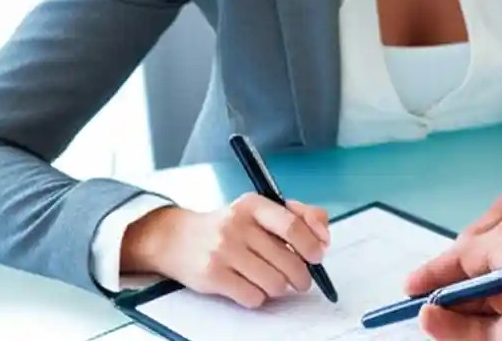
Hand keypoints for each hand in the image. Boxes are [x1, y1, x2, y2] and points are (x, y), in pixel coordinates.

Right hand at [121, 194, 330, 308]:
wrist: (176, 238)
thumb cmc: (228, 226)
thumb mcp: (259, 210)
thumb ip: (298, 215)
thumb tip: (324, 236)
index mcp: (253, 205)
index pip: (293, 225)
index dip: (312, 244)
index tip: (318, 256)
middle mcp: (237, 225)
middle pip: (288, 261)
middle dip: (301, 276)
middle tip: (301, 280)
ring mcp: (223, 251)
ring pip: (274, 282)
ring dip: (279, 288)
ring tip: (273, 282)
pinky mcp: (212, 275)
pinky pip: (253, 297)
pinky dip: (259, 297)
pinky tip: (251, 287)